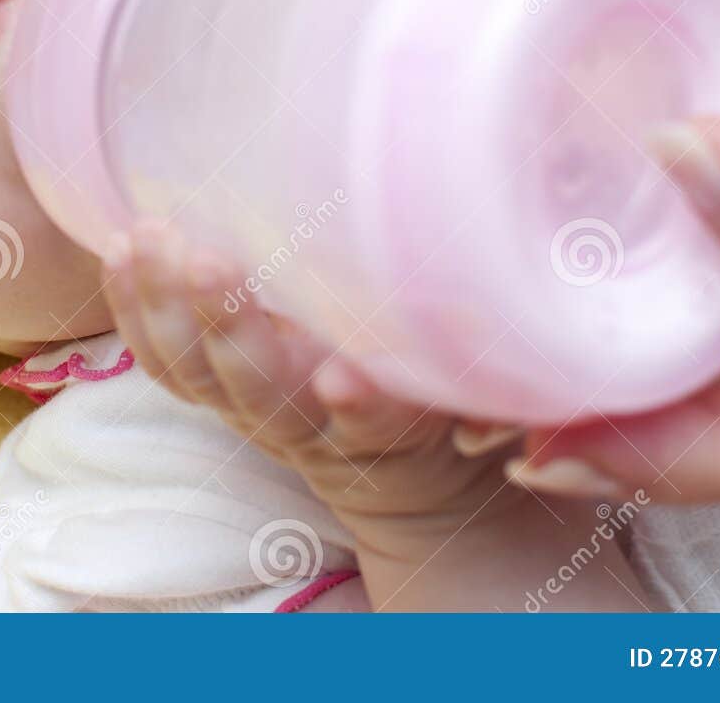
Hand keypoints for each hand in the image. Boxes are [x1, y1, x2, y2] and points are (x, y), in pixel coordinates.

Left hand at [104, 219, 647, 609]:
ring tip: (152, 242)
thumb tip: (594, 280)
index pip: (387, 427)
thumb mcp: (521, 391)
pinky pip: (169, 366)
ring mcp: (264, 410)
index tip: (346, 379)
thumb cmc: (477, 410)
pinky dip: (138, 311)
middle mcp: (324, 428)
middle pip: (272, 396)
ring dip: (171, 313)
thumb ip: (538, 360)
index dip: (367, 407)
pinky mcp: (225, 390)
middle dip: (237, 334)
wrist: (417, 478)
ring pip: (205, 379)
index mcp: (406, 433)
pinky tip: (125, 246)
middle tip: (214, 266)